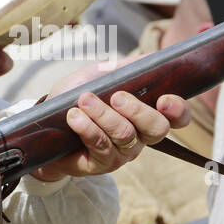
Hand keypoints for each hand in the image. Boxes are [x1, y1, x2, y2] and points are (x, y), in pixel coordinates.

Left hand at [32, 55, 189, 181]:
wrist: (45, 125)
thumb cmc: (77, 99)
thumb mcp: (99, 76)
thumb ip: (124, 67)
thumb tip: (149, 58)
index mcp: (146, 115)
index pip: (176, 118)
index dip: (178, 110)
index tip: (164, 99)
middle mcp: (140, 137)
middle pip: (157, 128)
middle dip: (138, 110)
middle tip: (117, 96)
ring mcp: (122, 153)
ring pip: (125, 135)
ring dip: (103, 114)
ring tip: (84, 100)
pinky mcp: (101, 164)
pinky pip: (100, 146)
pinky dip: (87, 128)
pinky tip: (74, 116)